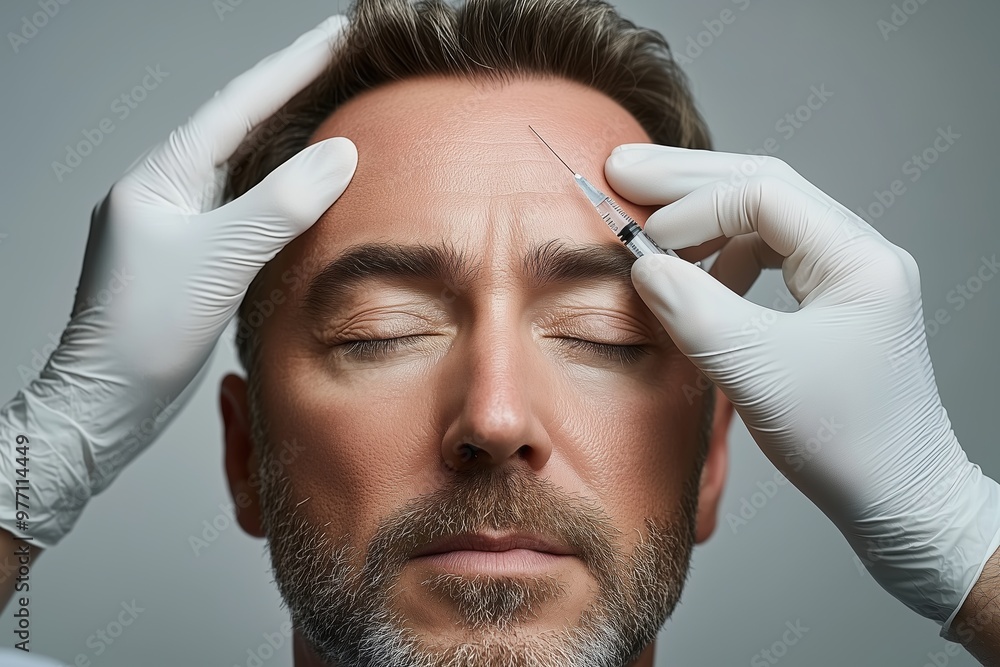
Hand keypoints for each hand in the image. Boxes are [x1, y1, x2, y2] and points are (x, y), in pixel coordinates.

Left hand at [0, 15, 357, 547]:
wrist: (105, 401)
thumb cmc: (144, 332)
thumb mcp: (219, 260)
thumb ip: (281, 204)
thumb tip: (340, 153)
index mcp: (161, 177)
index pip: (238, 106)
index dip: (293, 66)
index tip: (339, 34)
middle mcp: (165, 190)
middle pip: (238, 126)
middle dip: (292, 90)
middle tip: (344, 60)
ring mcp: (175, 222)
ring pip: (240, 166)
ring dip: (285, 136)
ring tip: (333, 108)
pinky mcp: (188, 256)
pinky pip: (241, 204)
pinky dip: (277, 188)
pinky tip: (302, 185)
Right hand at [604, 144, 999, 632]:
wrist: (900, 501)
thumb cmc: (846, 443)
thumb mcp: (757, 373)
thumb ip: (695, 310)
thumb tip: (643, 264)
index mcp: (858, 259)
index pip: (762, 195)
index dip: (692, 208)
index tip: (640, 240)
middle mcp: (857, 254)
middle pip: (763, 186)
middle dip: (687, 179)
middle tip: (622, 167)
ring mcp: (846, 276)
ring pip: (763, 218)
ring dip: (703, 216)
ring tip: (649, 225)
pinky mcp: (831, 303)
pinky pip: (769, 256)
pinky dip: (722, 257)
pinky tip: (694, 278)